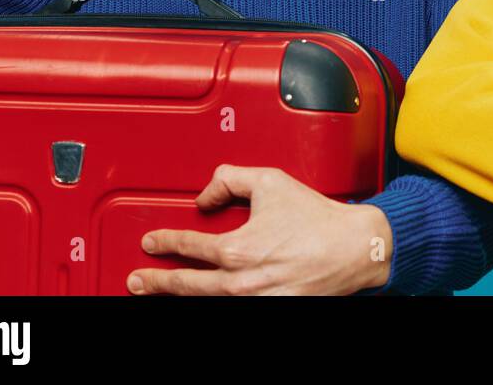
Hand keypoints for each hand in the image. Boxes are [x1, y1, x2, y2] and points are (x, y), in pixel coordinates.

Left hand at [127, 165, 392, 294]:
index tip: (152, 242)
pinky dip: (212, 305)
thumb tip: (207, 193)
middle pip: (185, 284)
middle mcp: (240, 282)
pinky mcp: (272, 310)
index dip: (164, 242)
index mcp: (236, 249)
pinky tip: (204, 303)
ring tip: (159, 295)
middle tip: (139, 280)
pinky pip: (232, 311)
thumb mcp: (271, 182)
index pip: (188, 245)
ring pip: (204, 303)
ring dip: (177, 299)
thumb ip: (231, 180)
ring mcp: (255, 301)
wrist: (353, 248)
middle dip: (156, 282)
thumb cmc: (318, 219)